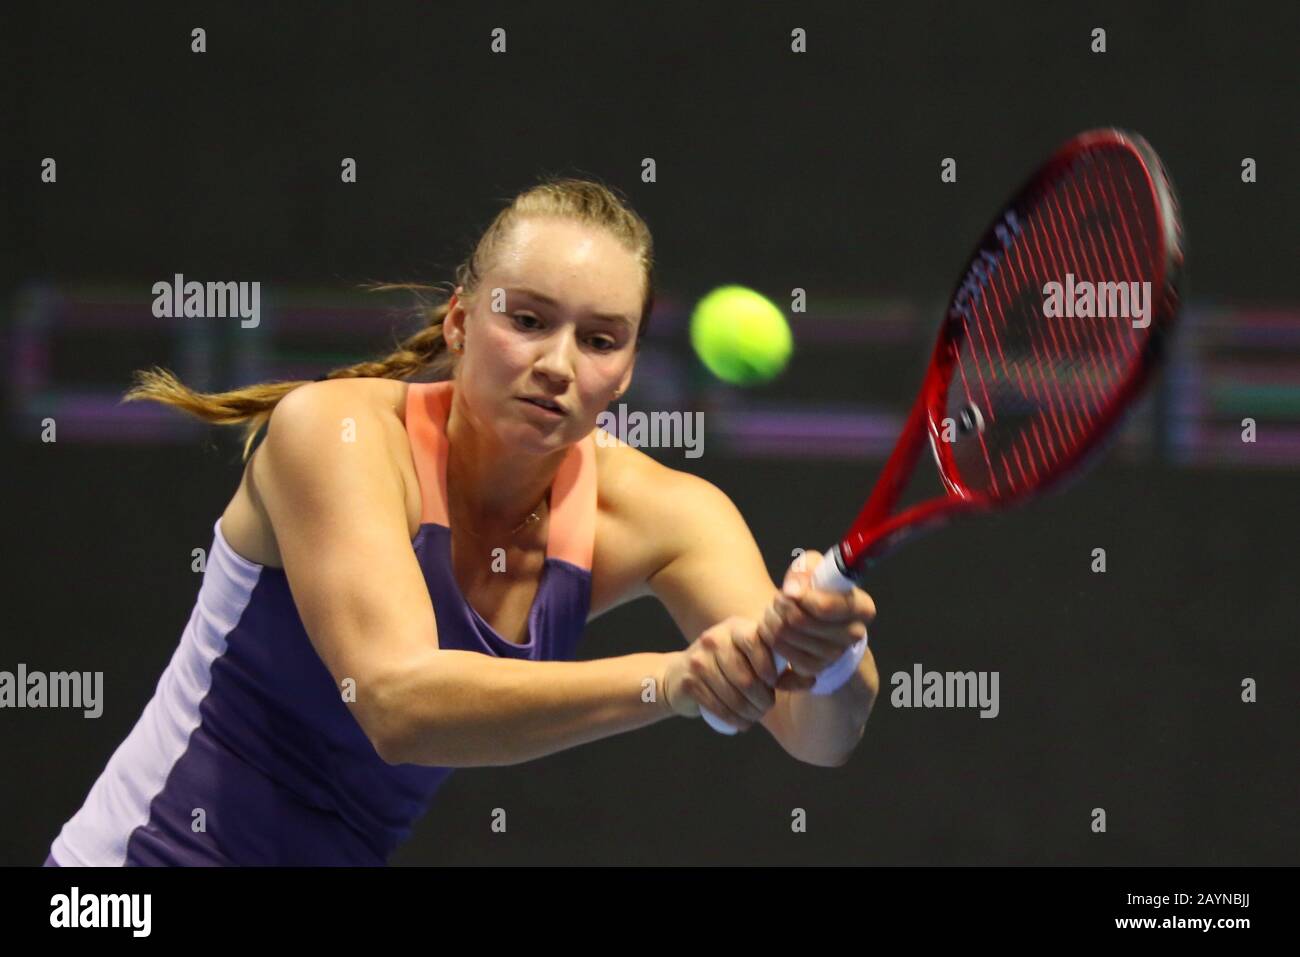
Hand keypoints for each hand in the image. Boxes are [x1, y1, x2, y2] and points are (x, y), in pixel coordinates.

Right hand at [661, 616, 814, 730]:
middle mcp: (715, 639)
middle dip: (761, 700)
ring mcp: (699, 660)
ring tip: (754, 717)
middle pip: (747, 678)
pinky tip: (741, 723)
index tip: (773, 683)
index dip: (770, 668)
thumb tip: (811, 679)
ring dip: (749, 714)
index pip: (758, 643)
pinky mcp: (689, 681)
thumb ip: (781, 665)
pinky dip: (733, 720)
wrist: (679, 676)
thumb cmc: (727, 668)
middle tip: (766, 707)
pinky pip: (717, 706)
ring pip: (733, 695)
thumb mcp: (751, 657)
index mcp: (736, 628)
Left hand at [759, 549, 876, 679]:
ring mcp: (835, 654)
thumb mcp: (816, 569)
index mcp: (862, 608)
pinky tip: (772, 630)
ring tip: (772, 611)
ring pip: (787, 636)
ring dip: (772, 621)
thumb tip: (793, 589)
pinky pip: (784, 655)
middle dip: (780, 606)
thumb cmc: (819, 589)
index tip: (787, 590)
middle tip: (777, 600)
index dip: (800, 597)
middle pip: (800, 621)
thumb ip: (807, 568)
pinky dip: (772, 640)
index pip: (825, 607)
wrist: (817, 618)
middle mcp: (854, 634)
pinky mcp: (816, 669)